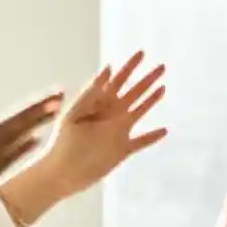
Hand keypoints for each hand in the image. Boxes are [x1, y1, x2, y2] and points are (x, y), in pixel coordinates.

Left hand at [0, 51, 168, 226]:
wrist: (62, 173)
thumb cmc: (62, 143)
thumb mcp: (74, 114)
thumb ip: (90, 93)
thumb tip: (107, 69)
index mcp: (98, 103)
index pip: (118, 79)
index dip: (130, 66)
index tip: (141, 52)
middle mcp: (111, 115)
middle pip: (134, 92)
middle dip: (147, 79)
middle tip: (161, 66)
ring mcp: (118, 132)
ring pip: (140, 111)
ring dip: (152, 100)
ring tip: (163, 87)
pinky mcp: (122, 150)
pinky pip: (142, 141)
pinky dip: (153, 137)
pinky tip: (164, 131)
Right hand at [0, 92, 63, 226]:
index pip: (3, 128)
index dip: (26, 114)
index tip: (46, 102)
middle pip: (9, 122)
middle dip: (35, 106)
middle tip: (59, 92)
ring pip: (8, 133)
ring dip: (33, 117)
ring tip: (56, 103)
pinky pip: (0, 160)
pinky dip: (19, 147)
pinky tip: (37, 137)